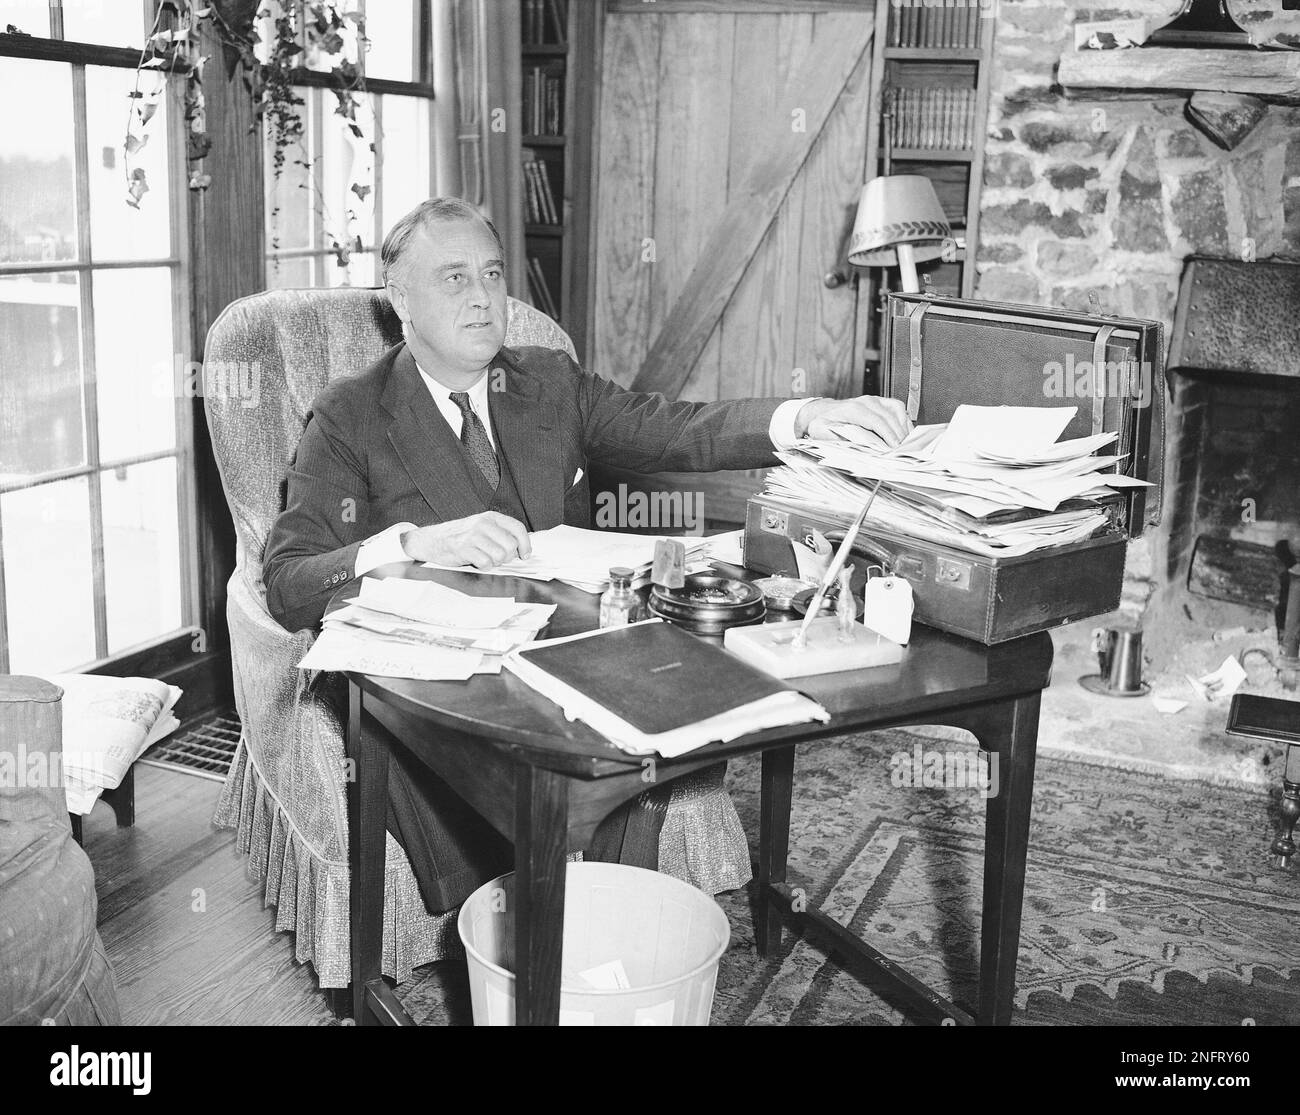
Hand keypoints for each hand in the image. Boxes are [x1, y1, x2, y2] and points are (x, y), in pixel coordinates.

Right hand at [400, 512, 531, 568]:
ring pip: (500, 556)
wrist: (432, 539)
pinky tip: (476, 562)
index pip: (517, 528)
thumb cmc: (460, 536)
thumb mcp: (481, 528)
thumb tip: (522, 550)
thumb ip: (500, 534)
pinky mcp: (464, 548)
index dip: (525, 544)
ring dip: (494, 563)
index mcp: (490, 517)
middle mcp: (483, 523)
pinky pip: (485, 563)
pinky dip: (483, 567)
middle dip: (507, 557)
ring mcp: (473, 535)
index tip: (524, 555)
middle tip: (497, 559)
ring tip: (484, 559)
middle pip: (511, 546)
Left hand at [795, 396, 911, 447]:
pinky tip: (905, 432)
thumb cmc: (823, 422)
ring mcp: (875, 400)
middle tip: (904, 450)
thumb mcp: (821, 432)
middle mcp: (866, 402)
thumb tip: (854, 447)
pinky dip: (904, 420)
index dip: (888, 434)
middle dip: (898, 434)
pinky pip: (897, 408)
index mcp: (853, 409)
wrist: (823, 412)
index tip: (895, 447)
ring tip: (907, 443)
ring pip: (897, 410)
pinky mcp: (880, 402)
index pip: (876, 421)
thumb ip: (836, 438)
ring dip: (904, 427)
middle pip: (889, 417)